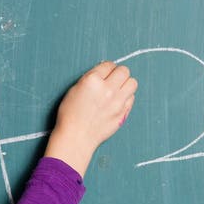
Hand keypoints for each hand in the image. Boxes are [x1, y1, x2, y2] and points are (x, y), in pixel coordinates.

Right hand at [44, 61, 136, 177]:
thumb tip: (104, 74)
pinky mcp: (123, 113)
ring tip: (117, 91)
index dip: (106, 69)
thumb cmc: (70, 115)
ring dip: (126, 84)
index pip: (108, 65)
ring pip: (133, 82)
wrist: (76, 138)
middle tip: (112, 81)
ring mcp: (117, 102)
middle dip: (118, 74)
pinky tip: (117, 102)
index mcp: (92, 80)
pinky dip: (126, 97)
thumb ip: (91, 79)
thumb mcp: (75, 90)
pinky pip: (132, 98)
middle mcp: (107, 89)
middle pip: (124, 71)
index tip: (104, 74)